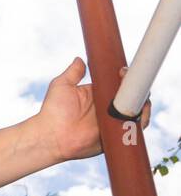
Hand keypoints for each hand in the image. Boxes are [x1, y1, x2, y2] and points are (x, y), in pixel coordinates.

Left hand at [35, 58, 150, 161]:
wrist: (52, 136)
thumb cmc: (53, 111)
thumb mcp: (62, 86)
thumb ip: (73, 73)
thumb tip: (80, 59)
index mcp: (96, 93)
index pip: (116, 83)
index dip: (124, 77)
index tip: (123, 71)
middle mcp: (107, 107)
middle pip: (130, 96)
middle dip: (137, 89)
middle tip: (133, 85)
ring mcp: (113, 121)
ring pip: (136, 111)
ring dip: (142, 105)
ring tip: (139, 99)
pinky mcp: (117, 135)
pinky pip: (135, 129)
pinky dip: (141, 122)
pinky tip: (139, 115)